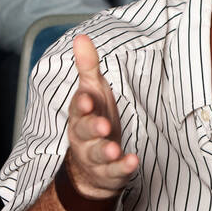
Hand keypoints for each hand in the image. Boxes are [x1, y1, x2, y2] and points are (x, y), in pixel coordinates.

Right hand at [65, 34, 137, 197]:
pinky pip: (115, 171)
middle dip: (92, 128)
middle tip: (103, 125)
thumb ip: (88, 68)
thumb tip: (81, 38)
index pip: (78, 108)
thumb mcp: (92, 93)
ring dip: (106, 151)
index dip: (82, 104)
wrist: (89, 166)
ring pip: (97, 154)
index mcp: (81, 115)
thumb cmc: (94, 120)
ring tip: (114, 148)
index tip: (87, 99)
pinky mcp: (109, 172)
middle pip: (84, 132)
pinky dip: (123, 167)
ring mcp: (96, 156)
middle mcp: (84, 137)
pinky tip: (132, 161)